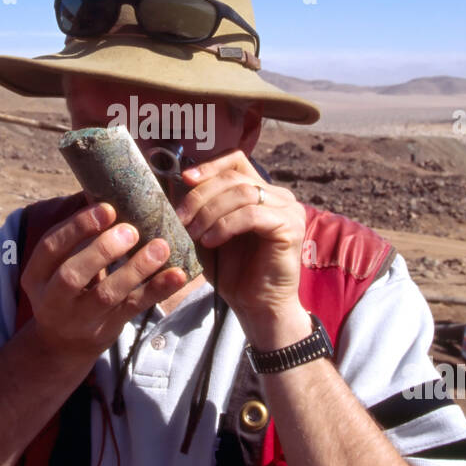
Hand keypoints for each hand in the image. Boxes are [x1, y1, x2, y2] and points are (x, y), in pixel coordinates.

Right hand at [20, 201, 186, 358]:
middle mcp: (53, 299)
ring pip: (106, 294)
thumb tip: (104, 188)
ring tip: (160, 247)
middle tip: (130, 229)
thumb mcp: (57, 266)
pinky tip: (177, 274)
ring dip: (135, 269)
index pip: (50, 248)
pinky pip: (134, 308)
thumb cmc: (66, 289)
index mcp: (36, 275)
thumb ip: (76, 238)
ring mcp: (80, 318)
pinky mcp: (107, 328)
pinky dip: (157, 290)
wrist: (63, 343)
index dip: (77, 227)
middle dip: (102, 250)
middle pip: (72, 275)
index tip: (107, 207)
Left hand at [175, 150, 308, 340]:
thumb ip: (200, 207)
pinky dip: (226, 225)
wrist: (256, 306)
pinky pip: (252, 214)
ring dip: (210, 212)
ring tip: (194, 233)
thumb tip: (175, 183)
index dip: (209, 166)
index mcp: (260, 191)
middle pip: (234, 177)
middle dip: (201, 196)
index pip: (236, 160)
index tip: (185, 179)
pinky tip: (212, 241)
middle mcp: (278, 195)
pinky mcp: (290, 227)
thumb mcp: (208, 232)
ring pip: (242, 192)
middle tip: (181, 219)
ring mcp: (288, 209)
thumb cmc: (232, 272)